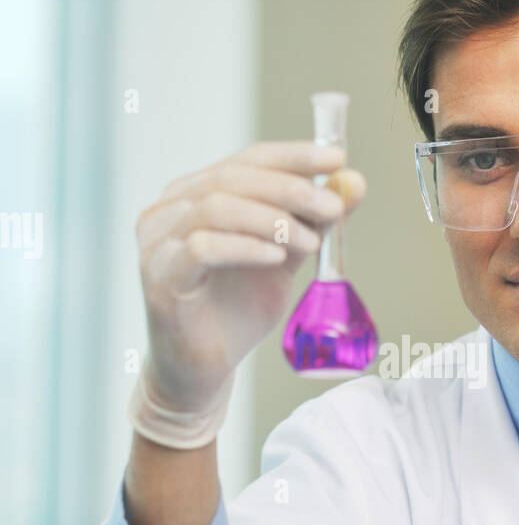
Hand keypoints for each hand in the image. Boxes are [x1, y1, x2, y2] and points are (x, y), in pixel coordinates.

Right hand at [136, 140, 365, 416]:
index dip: (294, 155)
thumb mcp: (285, 257)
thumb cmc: (236, 310)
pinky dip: (244, 247)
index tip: (337, 158)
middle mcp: (170, 209)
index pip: (249, 159)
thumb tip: (353, 182)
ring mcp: (158, 241)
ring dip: (272, 220)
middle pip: (233, 178)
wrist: (203, 368)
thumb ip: (312, 220)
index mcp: (197, 193)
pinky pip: (201, 247)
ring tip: (310, 242)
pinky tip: (275, 258)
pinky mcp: (158, 275)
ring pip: (216, 207)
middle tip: (333, 209)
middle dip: (291, 189)